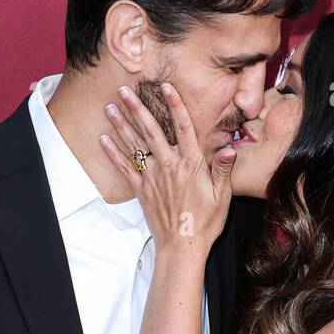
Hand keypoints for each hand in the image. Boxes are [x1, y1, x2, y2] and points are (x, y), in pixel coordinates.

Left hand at [99, 82, 235, 252]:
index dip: (174, 104)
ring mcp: (152, 177)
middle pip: (151, 130)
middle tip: (124, 89)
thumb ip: (222, 169)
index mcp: (191, 164)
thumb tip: (229, 147)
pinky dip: (113, 152)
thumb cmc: (205, 222)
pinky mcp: (141, 190)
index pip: (184, 127)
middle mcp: (169, 166)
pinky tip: (103, 138)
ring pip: (135, 145)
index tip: (165, 86)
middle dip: (137, 108)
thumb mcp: (222, 195)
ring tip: (109, 107)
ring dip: (121, 124)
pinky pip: (124, 167)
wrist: (182, 246)